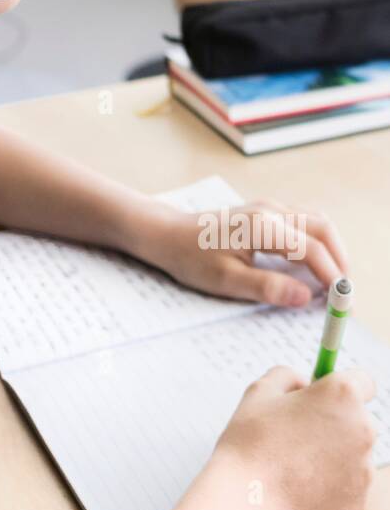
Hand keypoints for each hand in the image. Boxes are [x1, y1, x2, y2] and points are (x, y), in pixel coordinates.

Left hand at [155, 200, 348, 307]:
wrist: (167, 234)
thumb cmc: (190, 257)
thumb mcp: (226, 281)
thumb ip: (267, 288)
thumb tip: (305, 297)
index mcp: (262, 227)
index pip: (311, 250)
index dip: (331, 276)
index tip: (341, 301)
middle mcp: (270, 211)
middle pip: (323, 228)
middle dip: (339, 259)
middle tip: (343, 292)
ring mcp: (268, 207)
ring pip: (316, 222)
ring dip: (330, 248)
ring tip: (331, 280)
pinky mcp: (265, 211)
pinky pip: (303, 221)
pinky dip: (316, 241)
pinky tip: (310, 265)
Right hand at [213, 364, 376, 509]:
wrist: (248, 504)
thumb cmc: (251, 445)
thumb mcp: (259, 392)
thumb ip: (287, 377)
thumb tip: (304, 385)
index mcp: (342, 396)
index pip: (363, 381)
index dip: (341, 386)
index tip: (324, 396)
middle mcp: (363, 430)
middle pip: (357, 419)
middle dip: (334, 422)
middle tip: (296, 432)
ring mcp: (364, 469)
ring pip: (352, 453)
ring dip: (331, 454)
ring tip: (291, 464)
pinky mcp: (359, 501)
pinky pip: (347, 484)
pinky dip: (329, 483)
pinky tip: (298, 486)